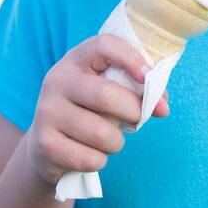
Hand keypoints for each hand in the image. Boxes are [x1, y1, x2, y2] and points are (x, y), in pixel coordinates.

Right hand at [25, 33, 169, 186]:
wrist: (46, 146)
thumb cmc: (89, 112)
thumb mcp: (107, 90)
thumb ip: (136, 90)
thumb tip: (162, 107)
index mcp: (76, 60)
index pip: (105, 46)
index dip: (131, 58)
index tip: (149, 77)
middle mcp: (56, 81)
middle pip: (106, 95)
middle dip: (133, 112)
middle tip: (138, 120)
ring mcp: (47, 111)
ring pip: (101, 133)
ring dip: (116, 143)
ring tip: (109, 139)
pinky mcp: (44, 144)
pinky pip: (90, 158)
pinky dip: (99, 161)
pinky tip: (89, 154)